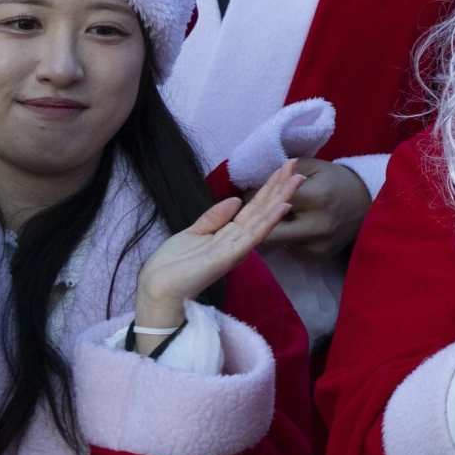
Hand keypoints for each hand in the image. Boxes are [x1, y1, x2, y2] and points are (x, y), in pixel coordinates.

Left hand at [132, 161, 299, 332]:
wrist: (157, 289)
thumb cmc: (171, 265)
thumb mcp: (192, 233)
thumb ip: (214, 218)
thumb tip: (236, 200)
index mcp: (228, 235)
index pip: (253, 208)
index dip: (267, 188)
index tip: (282, 168)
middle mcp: (238, 240)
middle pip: (263, 209)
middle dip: (279, 187)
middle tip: (296, 166)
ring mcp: (236, 248)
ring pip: (263, 218)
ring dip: (281, 198)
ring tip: (297, 179)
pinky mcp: (231, 256)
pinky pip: (254, 235)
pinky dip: (270, 220)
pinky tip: (283, 206)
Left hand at [258, 159, 370, 256]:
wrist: (366, 204)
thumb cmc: (335, 181)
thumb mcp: (313, 168)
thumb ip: (284, 172)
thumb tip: (255, 182)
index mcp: (315, 198)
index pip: (271, 201)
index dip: (257, 197)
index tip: (250, 194)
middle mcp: (316, 226)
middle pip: (268, 231)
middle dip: (258, 221)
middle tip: (254, 212)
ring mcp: (317, 245)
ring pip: (276, 242)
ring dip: (271, 230)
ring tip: (275, 218)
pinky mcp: (318, 256)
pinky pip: (289, 249)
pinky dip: (286, 239)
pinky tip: (292, 228)